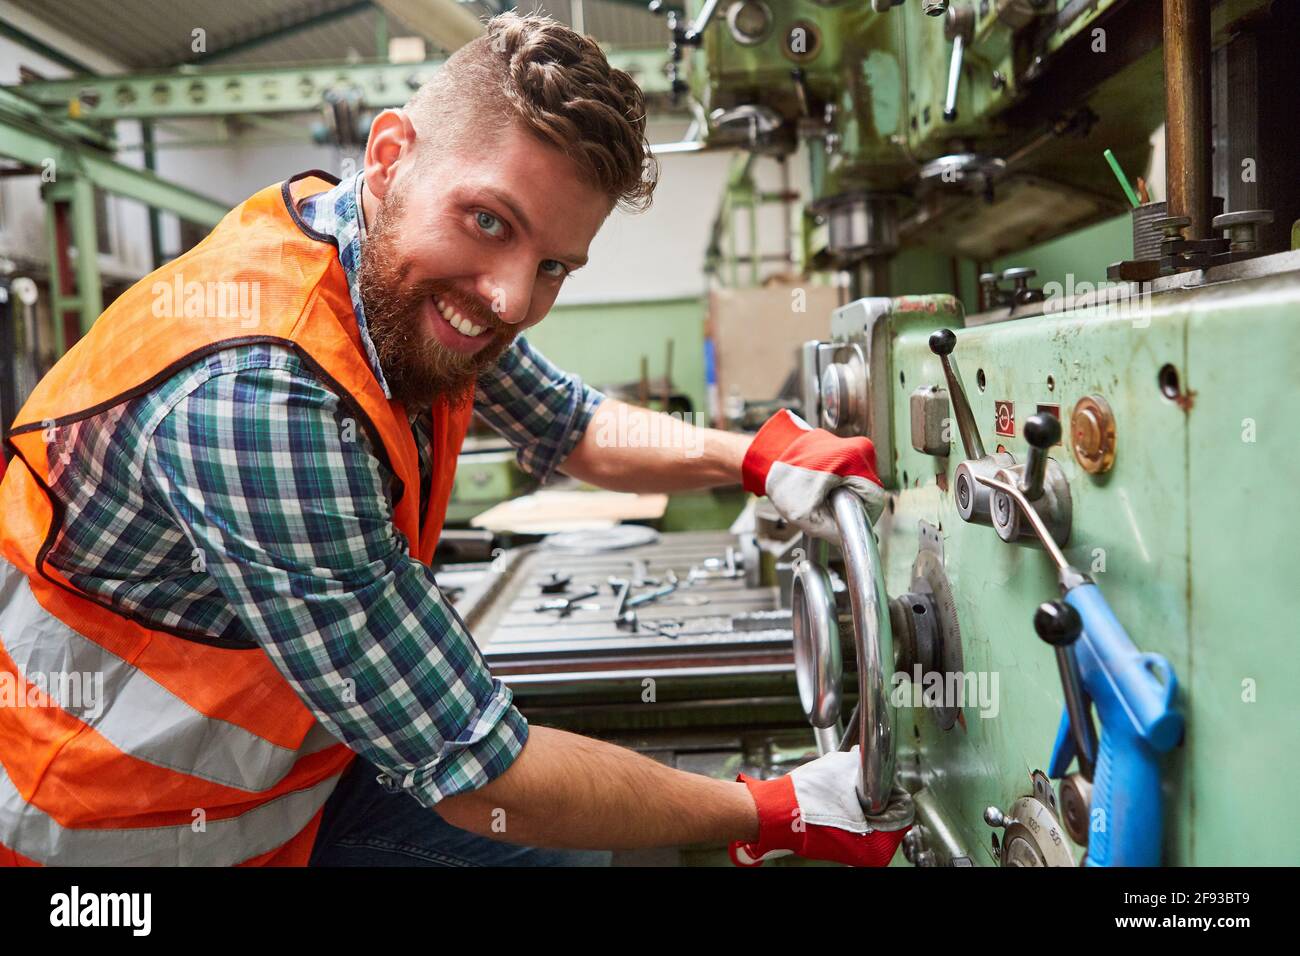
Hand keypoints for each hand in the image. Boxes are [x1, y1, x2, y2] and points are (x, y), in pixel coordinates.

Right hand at [730, 748, 912, 866]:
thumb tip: (869, 755)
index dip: (892, 788)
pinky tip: (838, 796)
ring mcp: (856, 851)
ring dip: (864, 800)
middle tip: (862, 780)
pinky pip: (858, 821)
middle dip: (878, 794)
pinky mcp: (842, 844)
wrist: (775, 811)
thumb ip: (864, 763)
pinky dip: (852, 807)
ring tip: (846, 787)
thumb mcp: (842, 769)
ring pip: (873, 817)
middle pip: (889, 815)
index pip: (903, 811)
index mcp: (878, 846)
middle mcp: (871, 854)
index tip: (880, 776)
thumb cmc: (807, 798)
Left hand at [741, 410, 884, 540]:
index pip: (875, 501)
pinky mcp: (846, 449)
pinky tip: (820, 487)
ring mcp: (854, 446)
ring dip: (843, 496)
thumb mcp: (806, 515)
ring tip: (819, 495)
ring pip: (859, 485)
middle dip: (849, 507)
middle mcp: (860, 449)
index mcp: (856, 460)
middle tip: (824, 508)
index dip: (859, 518)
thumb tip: (852, 544)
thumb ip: (832, 533)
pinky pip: (851, 476)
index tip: (840, 521)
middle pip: (867, 493)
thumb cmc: (783, 478)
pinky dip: (838, 485)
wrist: (766, 457)